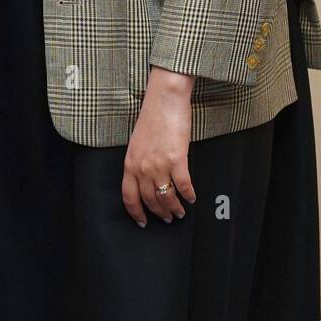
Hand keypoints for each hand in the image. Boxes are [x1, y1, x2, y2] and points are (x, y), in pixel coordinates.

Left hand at [121, 66, 195, 225]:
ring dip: (174, 208)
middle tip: (167, 218)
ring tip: (179, 212)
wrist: (164, 99)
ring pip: (166, 197)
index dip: (136, 212)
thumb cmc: (152, 117)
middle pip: (150, 200)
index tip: (142, 221)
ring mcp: (159, 164)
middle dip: (159, 213)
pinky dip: (189, 195)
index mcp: (130, 162)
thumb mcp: (137, 142)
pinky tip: (191, 197)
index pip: (129, 197)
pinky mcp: (177, 160)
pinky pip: (184, 186)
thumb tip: (145, 180)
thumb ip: (139, 162)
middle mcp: (142, 167)